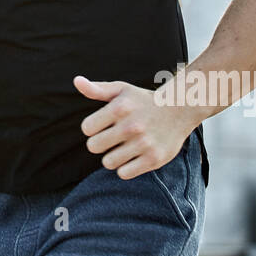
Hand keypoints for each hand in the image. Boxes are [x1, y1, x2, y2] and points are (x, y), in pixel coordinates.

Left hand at [75, 76, 193, 179]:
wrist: (179, 110)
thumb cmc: (143, 100)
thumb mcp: (121, 90)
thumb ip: (97, 89)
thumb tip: (76, 81)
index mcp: (120, 108)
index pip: (87, 128)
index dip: (92, 128)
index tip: (102, 125)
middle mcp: (131, 126)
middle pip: (93, 147)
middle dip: (99, 143)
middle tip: (111, 138)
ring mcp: (144, 143)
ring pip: (108, 162)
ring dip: (112, 157)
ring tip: (122, 148)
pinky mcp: (154, 159)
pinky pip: (124, 173)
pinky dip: (125, 168)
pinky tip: (132, 157)